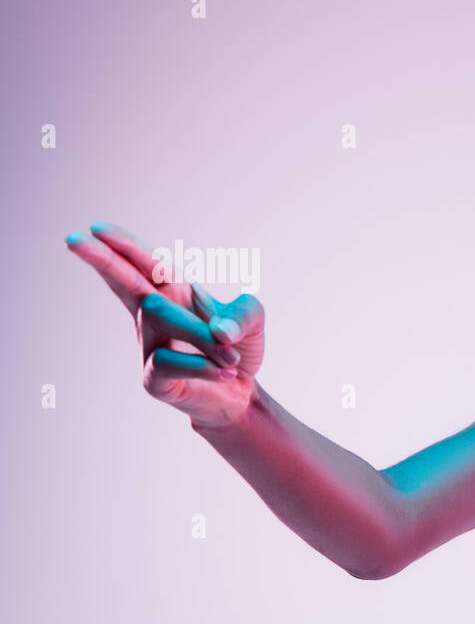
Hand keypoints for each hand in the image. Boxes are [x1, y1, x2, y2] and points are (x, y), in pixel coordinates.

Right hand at [65, 222, 265, 430]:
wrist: (241, 394)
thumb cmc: (237, 350)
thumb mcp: (253, 321)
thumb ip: (246, 313)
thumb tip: (220, 331)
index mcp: (175, 293)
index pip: (146, 265)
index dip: (124, 247)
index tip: (95, 229)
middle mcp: (156, 316)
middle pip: (126, 282)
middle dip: (103, 260)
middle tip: (72, 239)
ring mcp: (150, 346)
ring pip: (161, 319)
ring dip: (201, 337)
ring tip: (231, 358)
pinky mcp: (153, 379)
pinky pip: (170, 362)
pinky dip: (204, 367)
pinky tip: (226, 374)